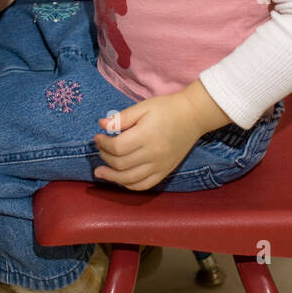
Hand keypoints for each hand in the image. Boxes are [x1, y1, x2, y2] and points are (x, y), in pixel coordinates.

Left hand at [92, 92, 207, 191]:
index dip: (103, 144)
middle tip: (100, 149)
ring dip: (112, 177)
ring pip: (130, 179)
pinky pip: (144, 185)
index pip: (117, 147)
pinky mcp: (165, 171)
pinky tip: (120, 180)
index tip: (98, 137)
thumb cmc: (166, 108)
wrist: (193, 116)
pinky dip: (129, 185)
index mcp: (146, 136)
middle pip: (121, 164)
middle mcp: (152, 154)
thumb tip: (101, 125)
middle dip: (105, 157)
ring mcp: (159, 165)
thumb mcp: (143, 107)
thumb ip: (122, 118)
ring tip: (100, 172)